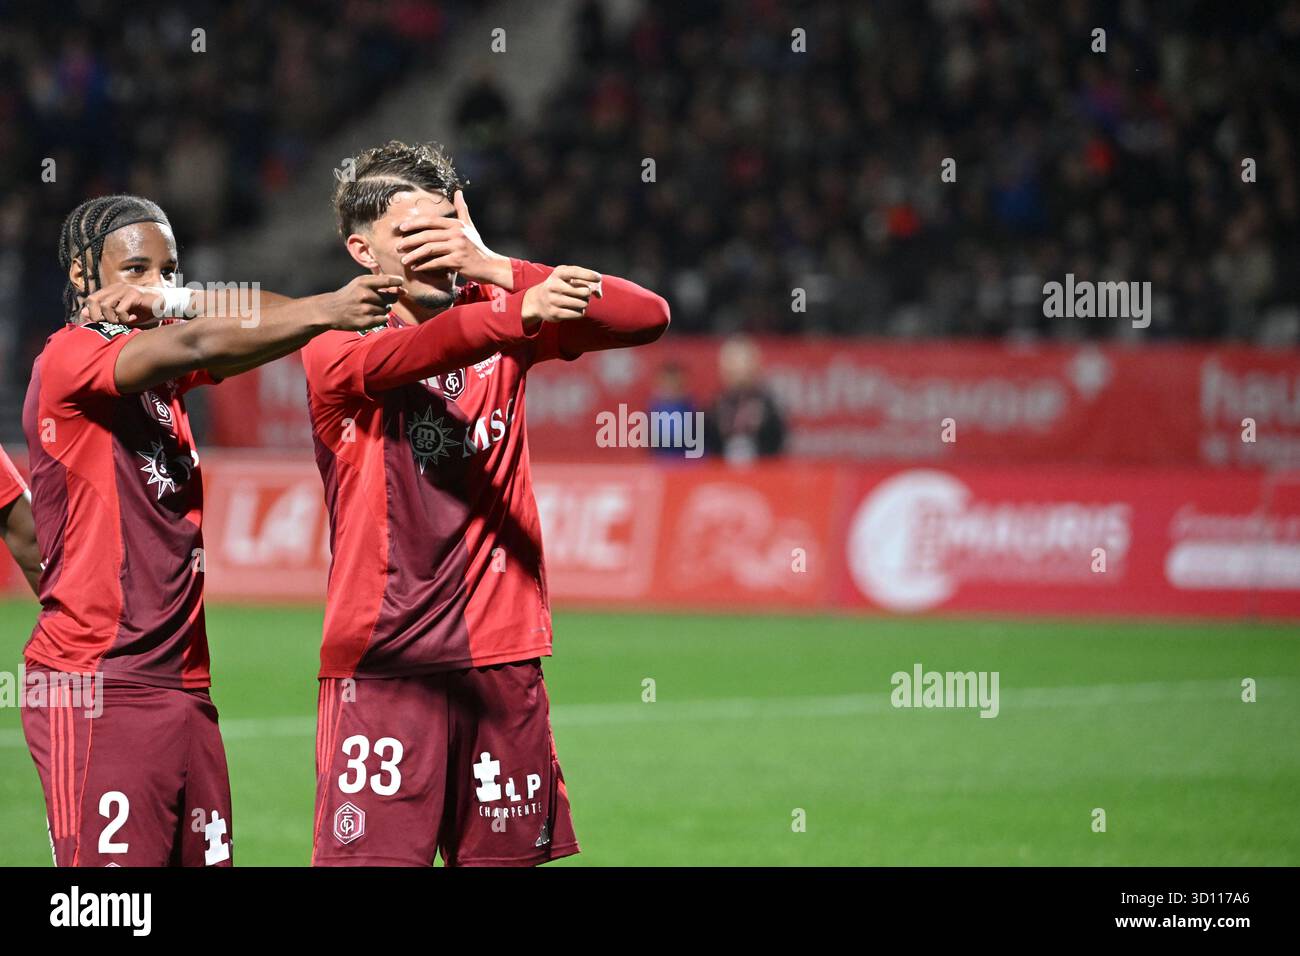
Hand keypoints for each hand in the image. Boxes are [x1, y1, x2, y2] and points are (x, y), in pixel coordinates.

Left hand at [78, 283, 171, 325]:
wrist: (164, 305)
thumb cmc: (144, 310)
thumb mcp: (122, 315)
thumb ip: (105, 314)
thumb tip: (84, 314)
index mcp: (111, 291)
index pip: (90, 299)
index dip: (92, 312)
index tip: (101, 322)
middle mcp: (116, 288)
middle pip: (93, 300)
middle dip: (98, 315)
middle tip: (109, 323)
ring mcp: (125, 290)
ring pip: (105, 305)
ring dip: (112, 318)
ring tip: (123, 321)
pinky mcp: (134, 294)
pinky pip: (120, 309)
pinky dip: (123, 318)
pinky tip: (132, 319)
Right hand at [324, 274, 404, 330]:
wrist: (331, 310)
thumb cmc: (350, 295)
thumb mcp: (360, 283)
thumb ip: (380, 283)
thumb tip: (403, 290)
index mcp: (363, 283)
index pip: (387, 281)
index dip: (397, 282)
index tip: (400, 283)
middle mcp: (364, 295)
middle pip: (391, 298)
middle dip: (390, 299)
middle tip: (380, 299)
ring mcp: (365, 310)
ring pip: (387, 309)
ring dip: (383, 309)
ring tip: (370, 308)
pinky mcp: (365, 322)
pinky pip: (384, 319)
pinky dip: (381, 318)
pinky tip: (371, 315)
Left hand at [395, 190, 511, 287]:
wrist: (490, 265)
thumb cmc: (477, 247)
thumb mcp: (469, 226)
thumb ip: (462, 209)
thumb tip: (458, 192)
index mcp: (456, 224)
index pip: (430, 221)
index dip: (414, 223)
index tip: (400, 227)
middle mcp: (456, 233)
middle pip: (427, 235)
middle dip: (410, 241)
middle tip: (398, 247)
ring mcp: (457, 247)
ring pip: (429, 249)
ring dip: (414, 255)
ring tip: (404, 260)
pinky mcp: (458, 261)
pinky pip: (436, 263)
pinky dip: (424, 266)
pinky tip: (416, 268)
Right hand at [521, 266, 602, 324]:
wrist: (538, 301)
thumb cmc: (561, 286)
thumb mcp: (570, 278)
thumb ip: (588, 282)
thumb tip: (599, 295)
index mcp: (558, 273)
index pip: (576, 272)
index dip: (589, 274)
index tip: (598, 278)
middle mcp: (554, 285)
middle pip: (585, 291)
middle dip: (588, 293)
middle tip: (583, 294)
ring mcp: (553, 300)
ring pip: (583, 304)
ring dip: (585, 303)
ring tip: (579, 301)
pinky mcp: (555, 313)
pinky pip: (578, 314)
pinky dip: (581, 312)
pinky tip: (575, 309)